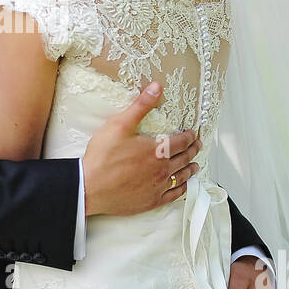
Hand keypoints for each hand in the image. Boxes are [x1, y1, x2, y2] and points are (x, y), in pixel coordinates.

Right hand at [82, 81, 200, 216]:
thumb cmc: (103, 157)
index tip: (193, 134)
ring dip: (190, 169)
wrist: (90, 187)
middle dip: (193, 150)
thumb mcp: (120, 125)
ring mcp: (158, 187)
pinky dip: (182, 189)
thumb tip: (156, 87)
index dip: (189, 136)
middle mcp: (162, 169)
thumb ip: (141, 106)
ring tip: (195, 166)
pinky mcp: (151, 201)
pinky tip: (183, 186)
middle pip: (184, 158)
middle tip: (197, 146)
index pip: (181, 141)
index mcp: (157, 150)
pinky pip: (173, 195)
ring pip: (182, 177)